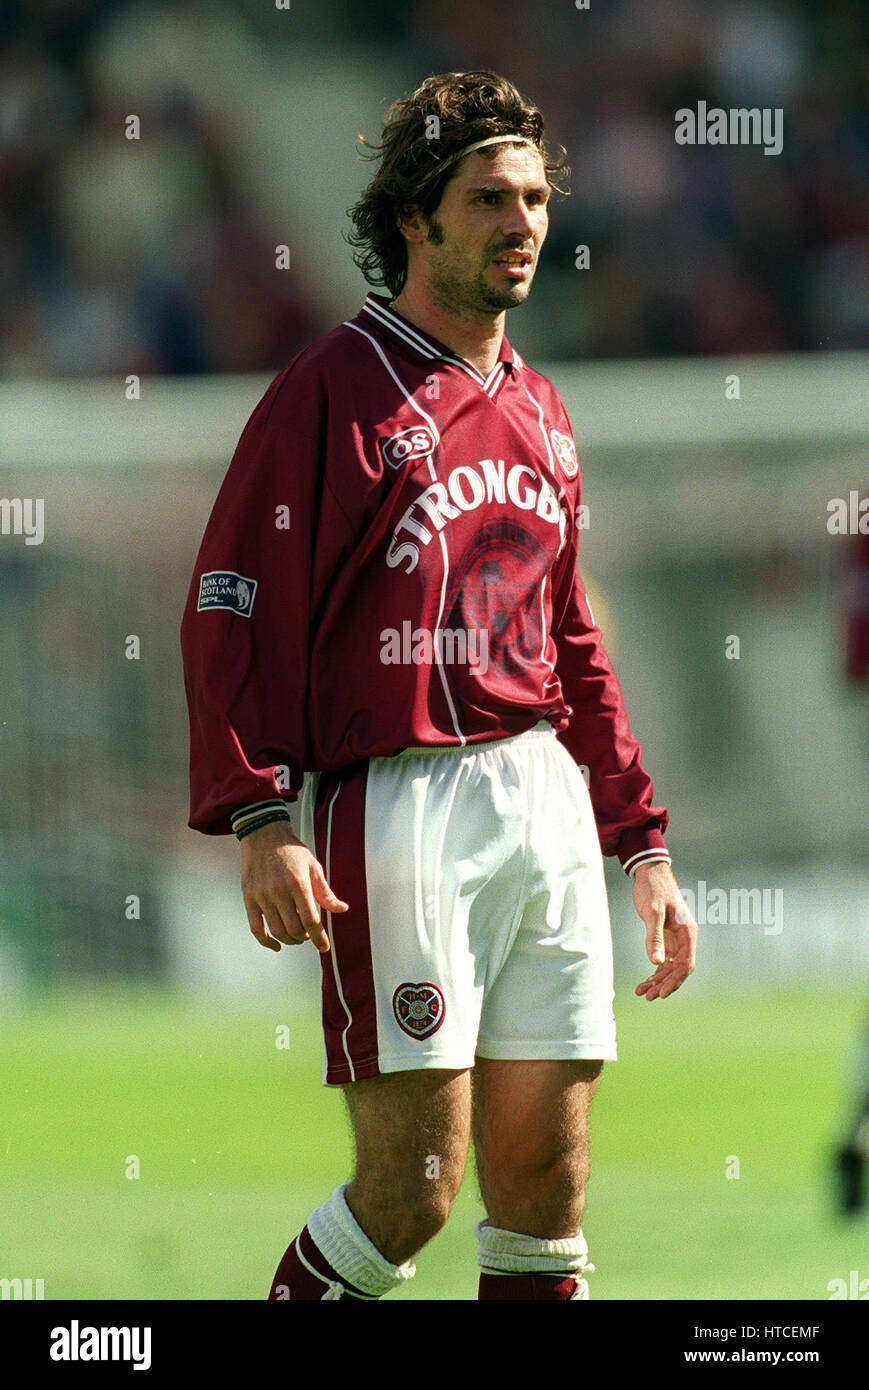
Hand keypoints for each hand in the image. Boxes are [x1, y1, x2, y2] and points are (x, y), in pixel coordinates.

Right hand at [240, 819, 347, 953]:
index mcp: (298, 883)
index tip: (324, 947)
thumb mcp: (314, 867)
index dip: (319, 937)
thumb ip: (326, 892)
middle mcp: (278, 891)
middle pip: (294, 929)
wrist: (264, 835)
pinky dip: (266, 941)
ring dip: (289, 940)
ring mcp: (261, 896)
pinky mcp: (249, 899)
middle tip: (309, 935)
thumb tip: (342, 909)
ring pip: (277, 931)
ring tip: (296, 936)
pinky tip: (276, 944)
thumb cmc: (291, 851)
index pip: (310, 920)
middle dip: (305, 937)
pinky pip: (256, 928)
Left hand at [632, 861, 696, 1000]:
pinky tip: (645, 980)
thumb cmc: (653, 889)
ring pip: (670, 966)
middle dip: (664, 984)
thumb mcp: (653, 912)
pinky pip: (663, 959)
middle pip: (678, 969)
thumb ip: (655, 937)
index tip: (662, 993)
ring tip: (643, 992)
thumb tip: (657, 963)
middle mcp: (685, 937)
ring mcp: (676, 938)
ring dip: (658, 980)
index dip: (675, 981)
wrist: (650, 871)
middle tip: (648, 996)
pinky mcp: (666, 936)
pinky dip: (654, 971)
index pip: (686, 964)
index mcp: (687, 932)